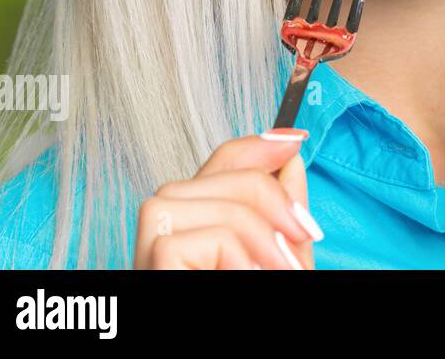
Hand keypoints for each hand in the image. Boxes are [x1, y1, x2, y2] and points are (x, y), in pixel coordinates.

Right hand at [133, 129, 321, 268]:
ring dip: (247, 226)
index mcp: (196, 232)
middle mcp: (160, 242)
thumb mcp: (284, 255)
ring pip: (178, 198)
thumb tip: (288, 149)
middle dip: (260, 191)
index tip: (294, 140)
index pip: (210, 167)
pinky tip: (247, 275)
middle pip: (196, 175)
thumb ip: (282, 209)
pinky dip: (227, 254)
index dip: (251, 146)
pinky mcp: (143, 271)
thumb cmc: (265, 304)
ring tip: (277, 266)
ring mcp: (144, 258)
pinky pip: (175, 241)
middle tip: (301, 233)